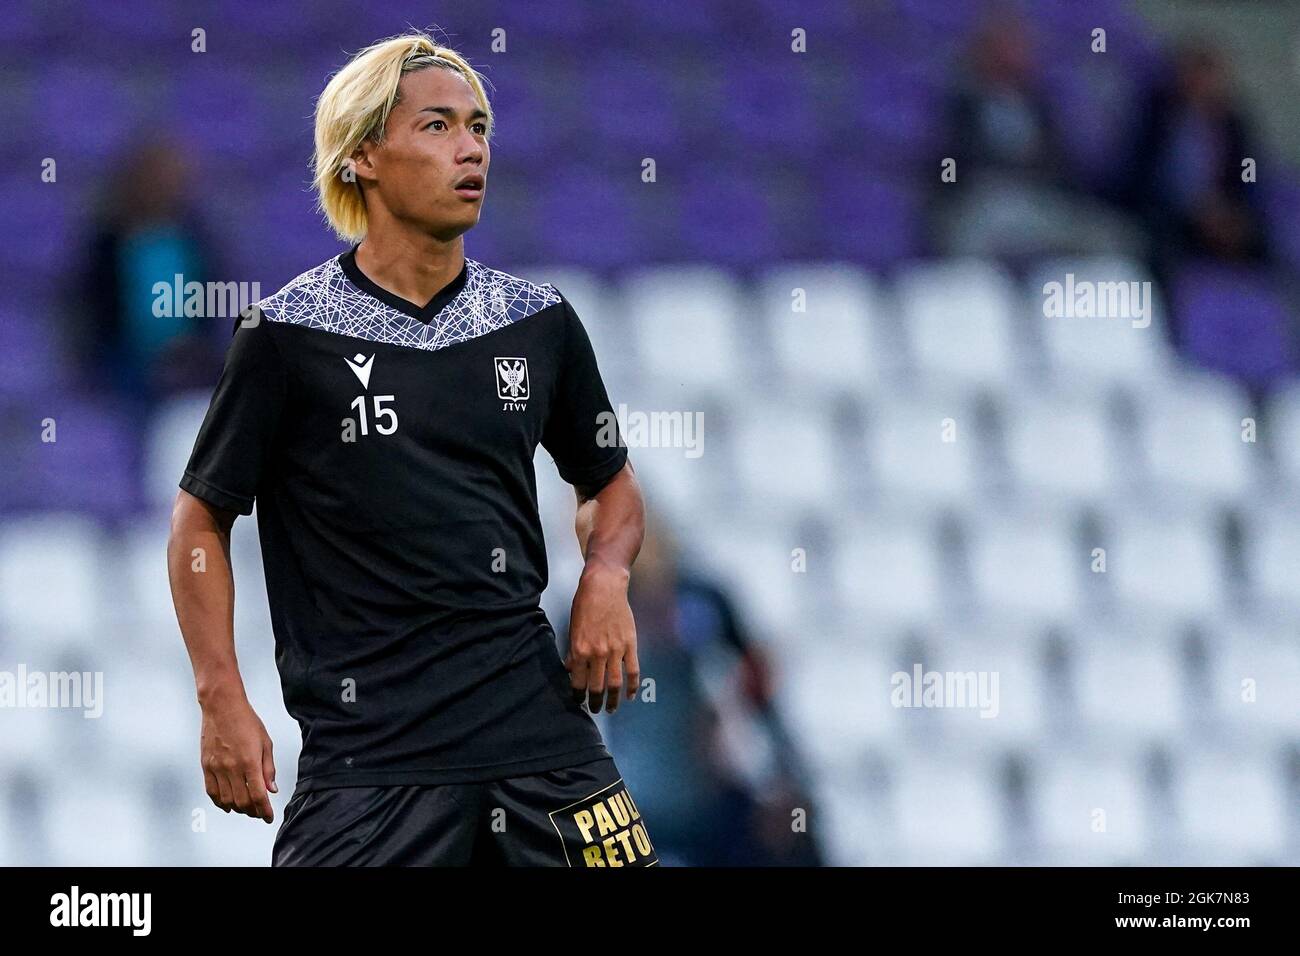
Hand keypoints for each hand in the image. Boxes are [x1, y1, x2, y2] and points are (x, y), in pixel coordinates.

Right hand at [199, 686, 277, 822]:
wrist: (222, 707)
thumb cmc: (247, 721)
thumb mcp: (265, 742)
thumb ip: (268, 768)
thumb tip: (272, 790)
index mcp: (250, 762)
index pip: (258, 795)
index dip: (265, 810)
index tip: (269, 817)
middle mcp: (232, 768)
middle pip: (242, 801)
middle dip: (253, 812)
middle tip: (259, 813)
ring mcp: (217, 768)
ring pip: (226, 800)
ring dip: (238, 808)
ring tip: (246, 808)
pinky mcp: (206, 766)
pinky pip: (211, 791)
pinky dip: (220, 802)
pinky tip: (227, 804)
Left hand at [566, 560, 638, 713]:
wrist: (604, 587)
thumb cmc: (584, 606)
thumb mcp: (573, 630)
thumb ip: (573, 653)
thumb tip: (571, 672)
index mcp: (580, 650)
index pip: (578, 682)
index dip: (578, 696)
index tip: (579, 702)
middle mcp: (597, 653)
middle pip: (596, 687)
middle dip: (594, 702)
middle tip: (594, 710)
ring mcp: (615, 650)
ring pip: (614, 683)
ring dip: (612, 700)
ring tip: (610, 710)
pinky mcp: (630, 644)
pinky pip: (633, 671)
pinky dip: (632, 686)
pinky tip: (630, 696)